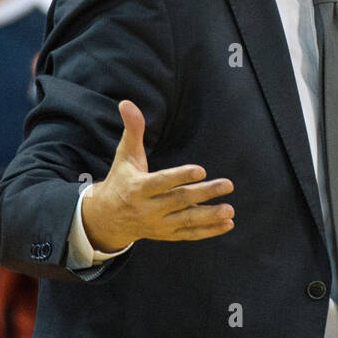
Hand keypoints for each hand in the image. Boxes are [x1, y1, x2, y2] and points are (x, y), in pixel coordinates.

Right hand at [81, 99, 235, 251]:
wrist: (107, 218)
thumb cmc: (121, 180)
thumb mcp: (124, 156)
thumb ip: (132, 130)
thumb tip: (127, 103)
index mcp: (137, 188)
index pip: (161, 182)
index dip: (180, 177)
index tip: (201, 170)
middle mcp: (148, 208)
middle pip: (179, 201)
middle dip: (204, 193)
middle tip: (227, 184)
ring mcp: (158, 224)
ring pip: (186, 221)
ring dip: (210, 216)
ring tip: (230, 209)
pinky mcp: (167, 234)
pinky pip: (190, 234)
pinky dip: (209, 231)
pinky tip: (228, 223)